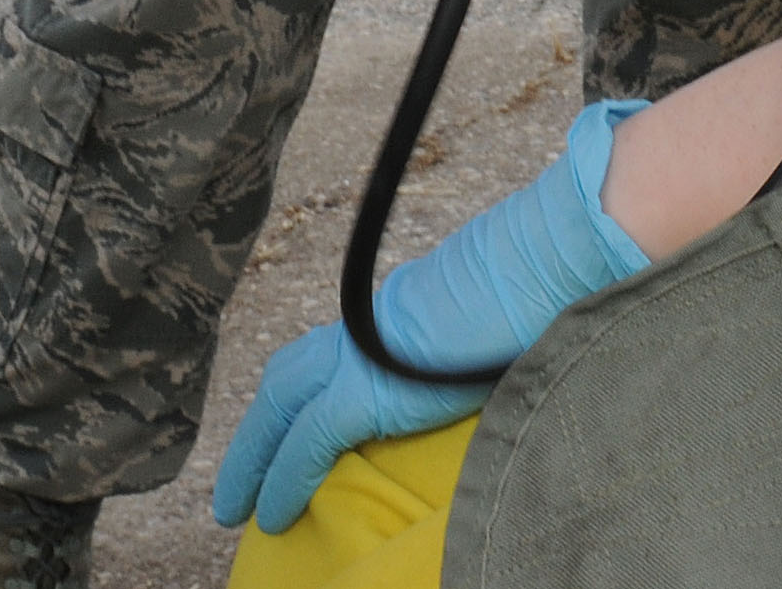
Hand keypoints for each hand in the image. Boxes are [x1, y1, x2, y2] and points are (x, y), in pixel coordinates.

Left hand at [214, 98, 650, 532]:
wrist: (546, 265)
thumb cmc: (540, 288)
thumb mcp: (492, 324)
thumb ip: (462, 348)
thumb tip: (483, 367)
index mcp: (395, 312)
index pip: (330, 353)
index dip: (300, 395)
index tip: (285, 433)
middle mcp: (367, 325)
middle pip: (286, 375)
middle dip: (257, 428)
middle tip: (237, 481)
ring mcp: (362, 352)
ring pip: (279, 403)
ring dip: (252, 454)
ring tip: (235, 508)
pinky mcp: (369, 386)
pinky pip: (308, 440)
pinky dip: (282, 477)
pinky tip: (271, 516)